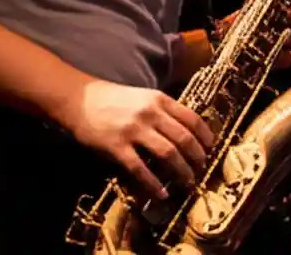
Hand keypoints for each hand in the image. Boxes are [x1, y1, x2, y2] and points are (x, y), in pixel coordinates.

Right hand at [58, 79, 214, 200]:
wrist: (79, 99)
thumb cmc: (114, 99)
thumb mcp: (144, 97)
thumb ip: (164, 111)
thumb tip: (188, 132)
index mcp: (160, 100)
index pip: (192, 119)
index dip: (206, 136)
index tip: (211, 148)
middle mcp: (150, 114)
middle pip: (184, 138)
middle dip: (197, 156)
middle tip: (202, 168)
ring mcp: (133, 130)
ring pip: (168, 153)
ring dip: (181, 170)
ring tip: (188, 181)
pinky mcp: (116, 147)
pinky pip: (141, 169)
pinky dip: (154, 184)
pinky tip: (162, 193)